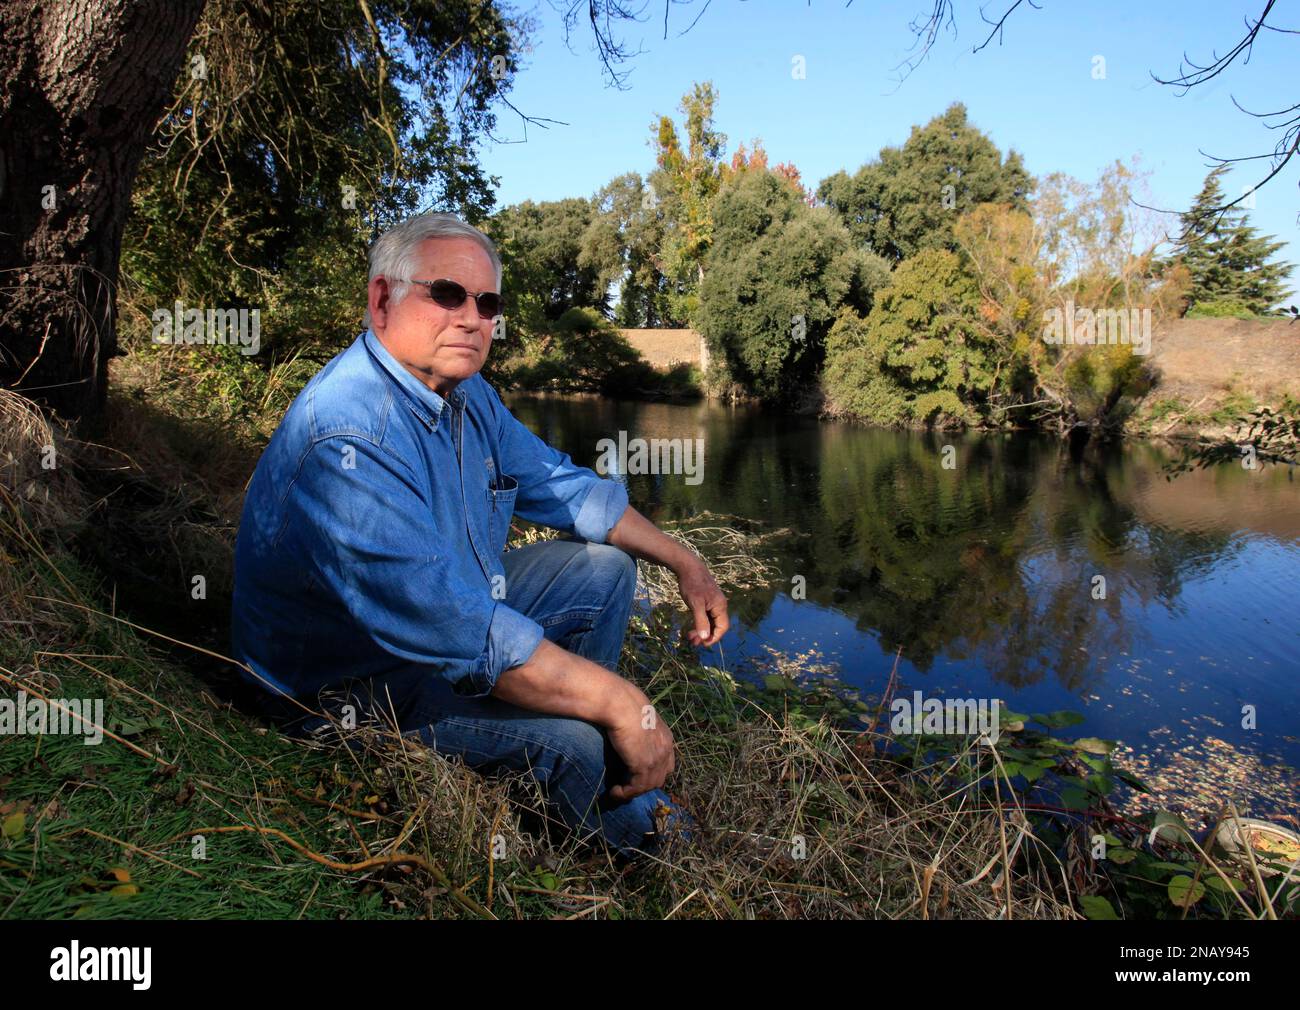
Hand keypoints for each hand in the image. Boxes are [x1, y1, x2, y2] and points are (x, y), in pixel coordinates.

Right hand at [605, 682, 674, 801]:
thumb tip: (629, 736)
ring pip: (647, 785)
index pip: (666, 764)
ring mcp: (657, 758)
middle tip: (625, 787)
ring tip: (616, 792)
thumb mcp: (639, 718)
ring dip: (632, 792)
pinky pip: (636, 788)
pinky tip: (613, 792)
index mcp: (666, 737)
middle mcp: (665, 749)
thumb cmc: (624, 704)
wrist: (619, 703)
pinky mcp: (643, 765)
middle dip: (643, 785)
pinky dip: (625, 793)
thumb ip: (640, 730)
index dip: (653, 773)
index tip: (637, 776)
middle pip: (659, 777)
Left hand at [676, 556, 729, 646]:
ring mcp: (713, 603)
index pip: (722, 627)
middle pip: (716, 625)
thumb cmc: (692, 584)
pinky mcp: (706, 600)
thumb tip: (704, 637)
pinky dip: (700, 623)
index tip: (703, 644)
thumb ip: (701, 620)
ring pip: (710, 621)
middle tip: (693, 642)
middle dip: (706, 635)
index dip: (714, 637)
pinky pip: (706, 616)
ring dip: (702, 630)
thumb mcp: (695, 604)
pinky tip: (692, 627)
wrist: (688, 567)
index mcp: (720, 606)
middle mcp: (719, 605)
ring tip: (690, 636)